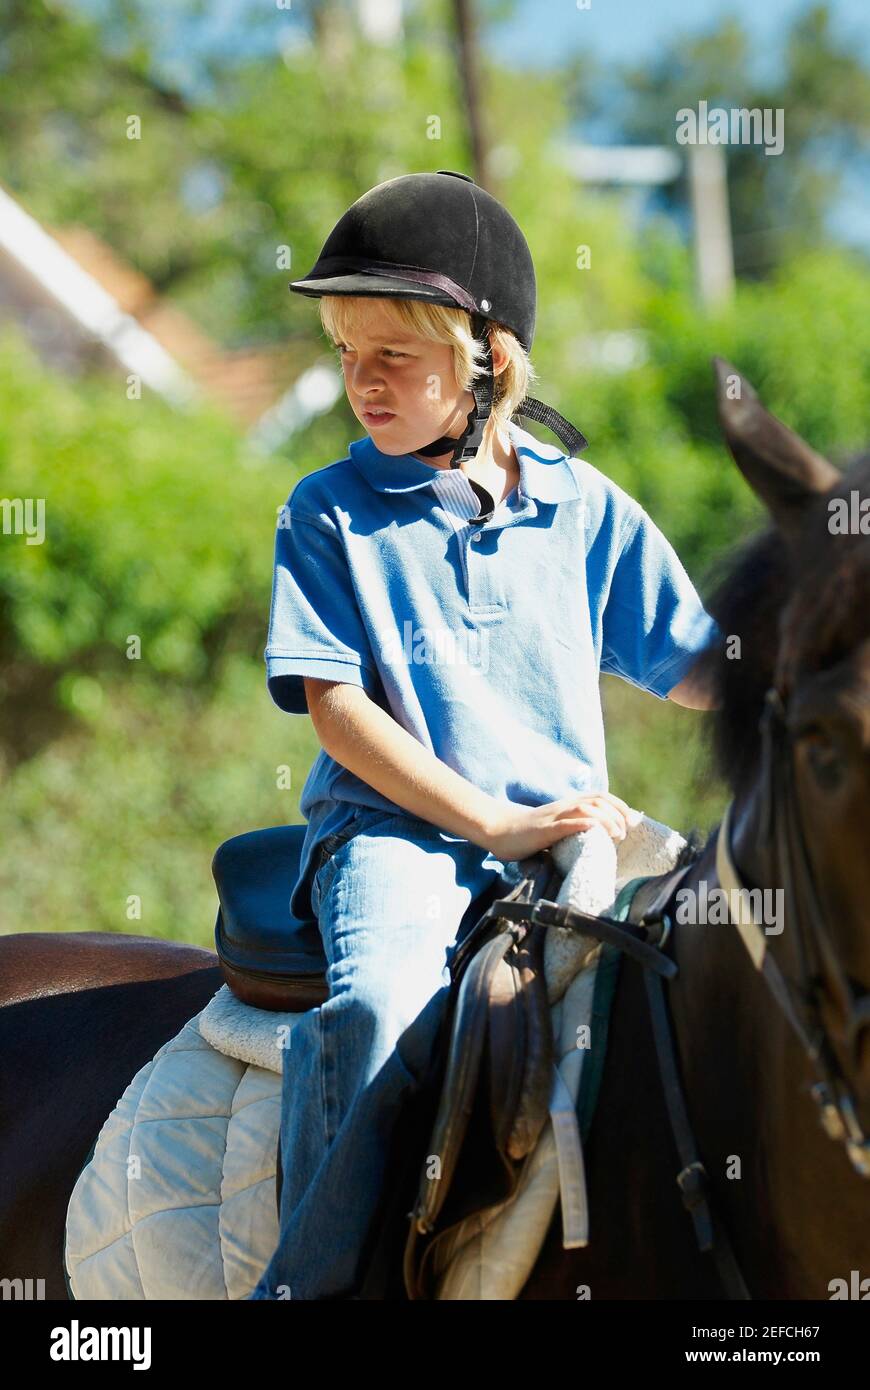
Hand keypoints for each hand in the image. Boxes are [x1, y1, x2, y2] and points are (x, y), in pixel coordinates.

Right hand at [486, 791, 632, 863]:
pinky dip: (584, 825)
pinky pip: (567, 824)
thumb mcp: (554, 828)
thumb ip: (572, 830)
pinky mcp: (544, 830)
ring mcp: (554, 817)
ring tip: (616, 835)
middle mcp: (563, 806)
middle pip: (598, 800)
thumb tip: (595, 842)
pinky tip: (595, 830)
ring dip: (607, 820)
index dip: (620, 805)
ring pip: (587, 809)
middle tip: (624, 834)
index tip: (632, 821)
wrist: (497, 830)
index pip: (600, 796)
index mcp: (567, 805)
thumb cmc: (526, 834)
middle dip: (618, 814)